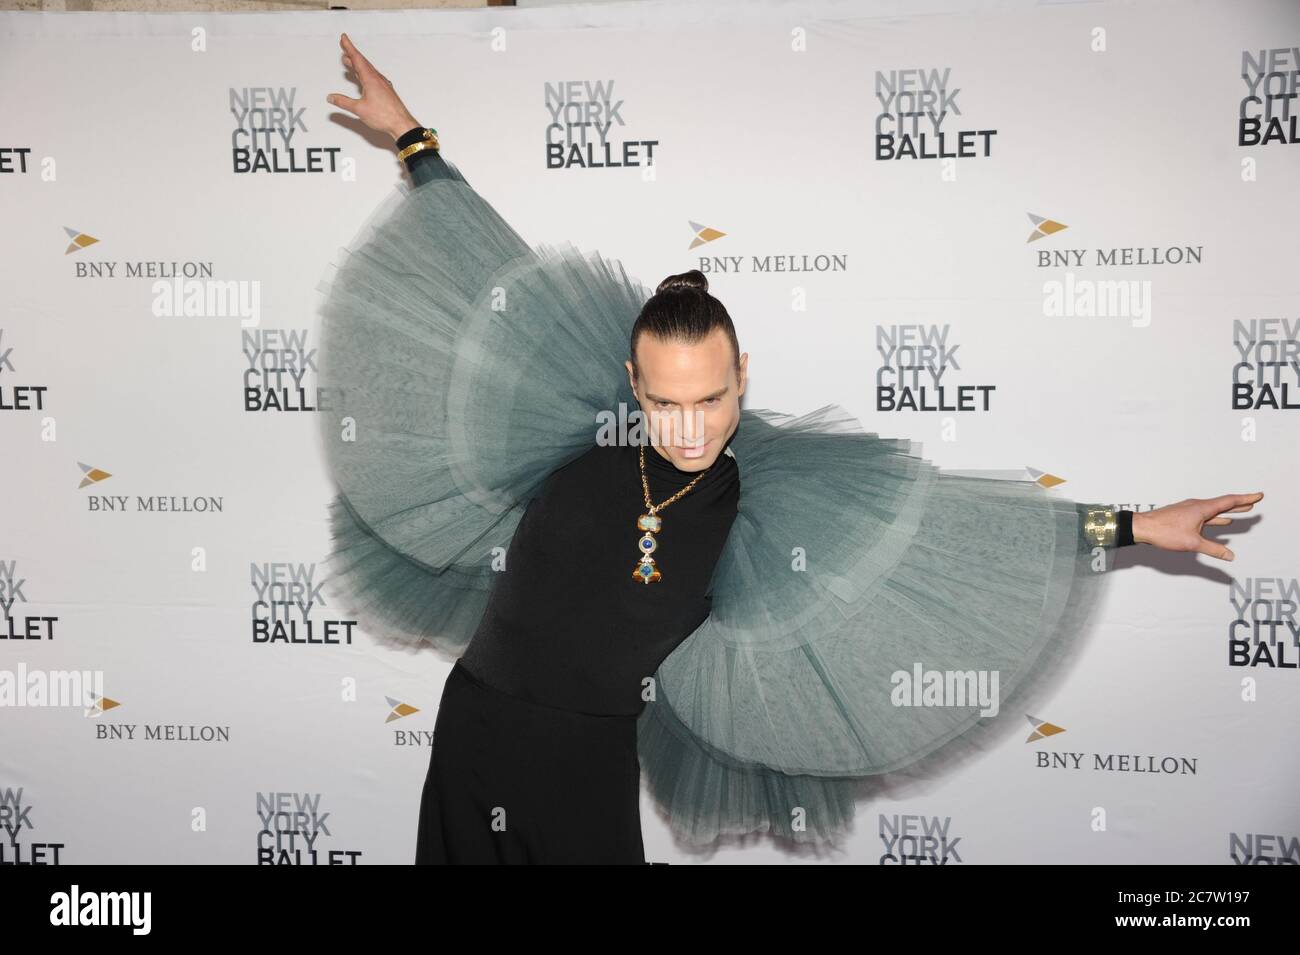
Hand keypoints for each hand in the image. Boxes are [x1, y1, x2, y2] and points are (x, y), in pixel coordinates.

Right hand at [326, 32, 420, 140]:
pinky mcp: (386, 91)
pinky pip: (373, 77)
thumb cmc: (385, 116)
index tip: (344, 38)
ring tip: (348, 61)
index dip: (349, 47)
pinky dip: (365, 73)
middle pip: (363, 62)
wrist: (402, 124)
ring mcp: (383, 85)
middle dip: (352, 54)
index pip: (357, 59)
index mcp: (371, 79)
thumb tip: (331, 97)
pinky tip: (363, 77)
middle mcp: (378, 79)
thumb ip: (343, 102)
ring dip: (357, 64)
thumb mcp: (359, 109)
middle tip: (344, 47)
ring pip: (368, 70)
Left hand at [1132, 492, 1263, 560]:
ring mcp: (1189, 510)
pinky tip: (1219, 521)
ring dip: (1228, 511)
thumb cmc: (1164, 532)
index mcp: (1202, 508)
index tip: (1259, 496)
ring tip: (1241, 511)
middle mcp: (1197, 506)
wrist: (1142, 527)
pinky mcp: (1183, 515)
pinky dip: (1215, 517)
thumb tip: (1230, 555)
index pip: (1229, 501)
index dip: (1246, 499)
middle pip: (1223, 504)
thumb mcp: (1193, 543)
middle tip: (1254, 502)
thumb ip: (1213, 549)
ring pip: (1214, 510)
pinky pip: (1205, 515)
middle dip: (1240, 504)